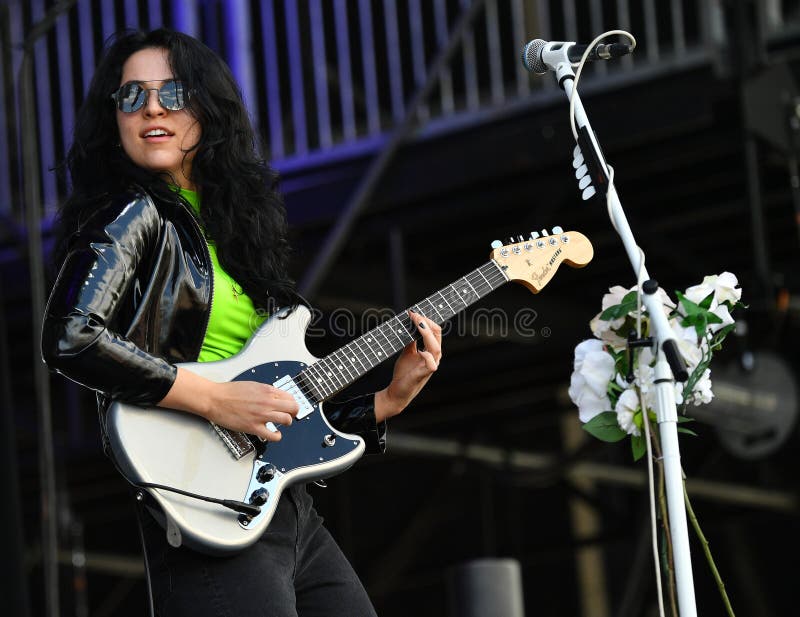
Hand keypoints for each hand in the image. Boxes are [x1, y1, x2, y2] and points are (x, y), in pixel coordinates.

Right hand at [160, 368, 299, 440]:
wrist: (215, 399)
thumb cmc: (229, 392)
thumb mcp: (252, 385)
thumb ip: (266, 391)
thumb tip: (275, 397)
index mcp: (267, 390)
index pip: (290, 397)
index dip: (291, 402)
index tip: (289, 406)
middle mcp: (267, 402)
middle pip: (293, 407)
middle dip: (294, 412)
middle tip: (291, 415)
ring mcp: (261, 415)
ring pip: (287, 420)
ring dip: (287, 422)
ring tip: (283, 424)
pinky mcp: (254, 427)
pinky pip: (273, 435)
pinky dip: (277, 436)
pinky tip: (275, 434)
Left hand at [375, 311, 441, 421]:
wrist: (397, 391)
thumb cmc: (404, 372)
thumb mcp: (407, 351)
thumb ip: (411, 339)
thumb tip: (409, 323)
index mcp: (431, 351)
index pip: (435, 331)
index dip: (426, 320)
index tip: (413, 313)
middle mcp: (434, 357)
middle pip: (437, 336)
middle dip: (426, 323)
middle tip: (414, 315)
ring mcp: (430, 366)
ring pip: (436, 348)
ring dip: (426, 334)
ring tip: (417, 325)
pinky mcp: (423, 375)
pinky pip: (431, 365)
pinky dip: (427, 356)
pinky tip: (420, 350)